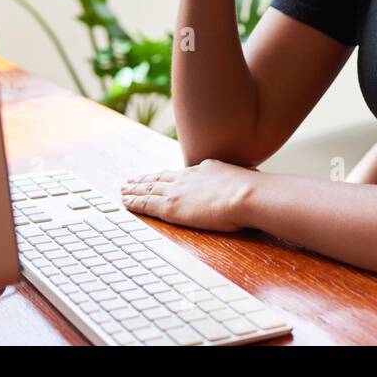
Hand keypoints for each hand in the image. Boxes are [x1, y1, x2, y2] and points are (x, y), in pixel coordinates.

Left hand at [120, 160, 257, 231]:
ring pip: (148, 188)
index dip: (165, 175)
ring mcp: (178, 191)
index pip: (180, 173)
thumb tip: (253, 184)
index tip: (157, 176)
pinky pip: (146, 203)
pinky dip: (134, 202)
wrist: (248, 194)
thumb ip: (241, 183)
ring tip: (123, 190)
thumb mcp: (246, 180)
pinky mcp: (171, 207)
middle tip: (130, 180)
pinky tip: (125, 202)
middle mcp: (188, 177)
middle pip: (159, 177)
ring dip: (134, 189)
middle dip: (144, 179)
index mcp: (206, 169)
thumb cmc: (254, 191)